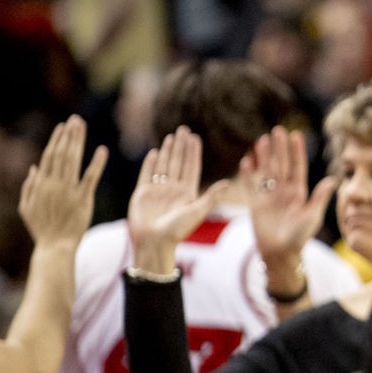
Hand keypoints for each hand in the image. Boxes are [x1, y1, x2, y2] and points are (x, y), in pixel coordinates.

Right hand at [20, 114, 106, 248]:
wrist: (55, 246)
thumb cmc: (41, 229)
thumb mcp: (26, 207)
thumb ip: (29, 186)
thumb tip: (34, 167)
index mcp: (42, 184)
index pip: (50, 156)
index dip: (56, 140)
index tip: (63, 127)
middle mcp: (55, 184)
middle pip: (62, 153)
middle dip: (69, 135)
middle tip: (75, 120)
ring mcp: (70, 191)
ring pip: (74, 161)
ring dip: (78, 142)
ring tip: (82, 127)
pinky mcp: (84, 200)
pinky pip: (91, 178)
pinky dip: (96, 164)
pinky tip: (102, 150)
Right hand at [126, 127, 223, 270]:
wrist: (154, 242)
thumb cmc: (177, 231)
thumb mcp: (197, 212)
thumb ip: (211, 196)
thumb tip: (229, 183)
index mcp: (187, 193)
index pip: (191, 168)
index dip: (193, 153)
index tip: (195, 138)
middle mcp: (173, 190)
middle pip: (178, 163)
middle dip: (181, 146)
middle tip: (184, 129)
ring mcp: (158, 191)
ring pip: (164, 165)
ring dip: (168, 151)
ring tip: (171, 136)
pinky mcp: (142, 193)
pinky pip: (147, 174)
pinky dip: (150, 163)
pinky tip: (155, 152)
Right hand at [244, 126, 335, 286]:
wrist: (280, 254)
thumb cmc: (299, 238)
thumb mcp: (312, 216)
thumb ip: (320, 197)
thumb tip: (334, 179)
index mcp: (298, 192)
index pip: (297, 167)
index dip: (296, 151)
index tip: (295, 134)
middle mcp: (283, 192)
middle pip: (280, 164)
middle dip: (279, 148)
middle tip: (277, 130)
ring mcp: (269, 197)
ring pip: (266, 171)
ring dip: (264, 156)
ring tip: (261, 140)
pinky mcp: (256, 204)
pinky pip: (251, 186)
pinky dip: (248, 174)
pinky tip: (246, 161)